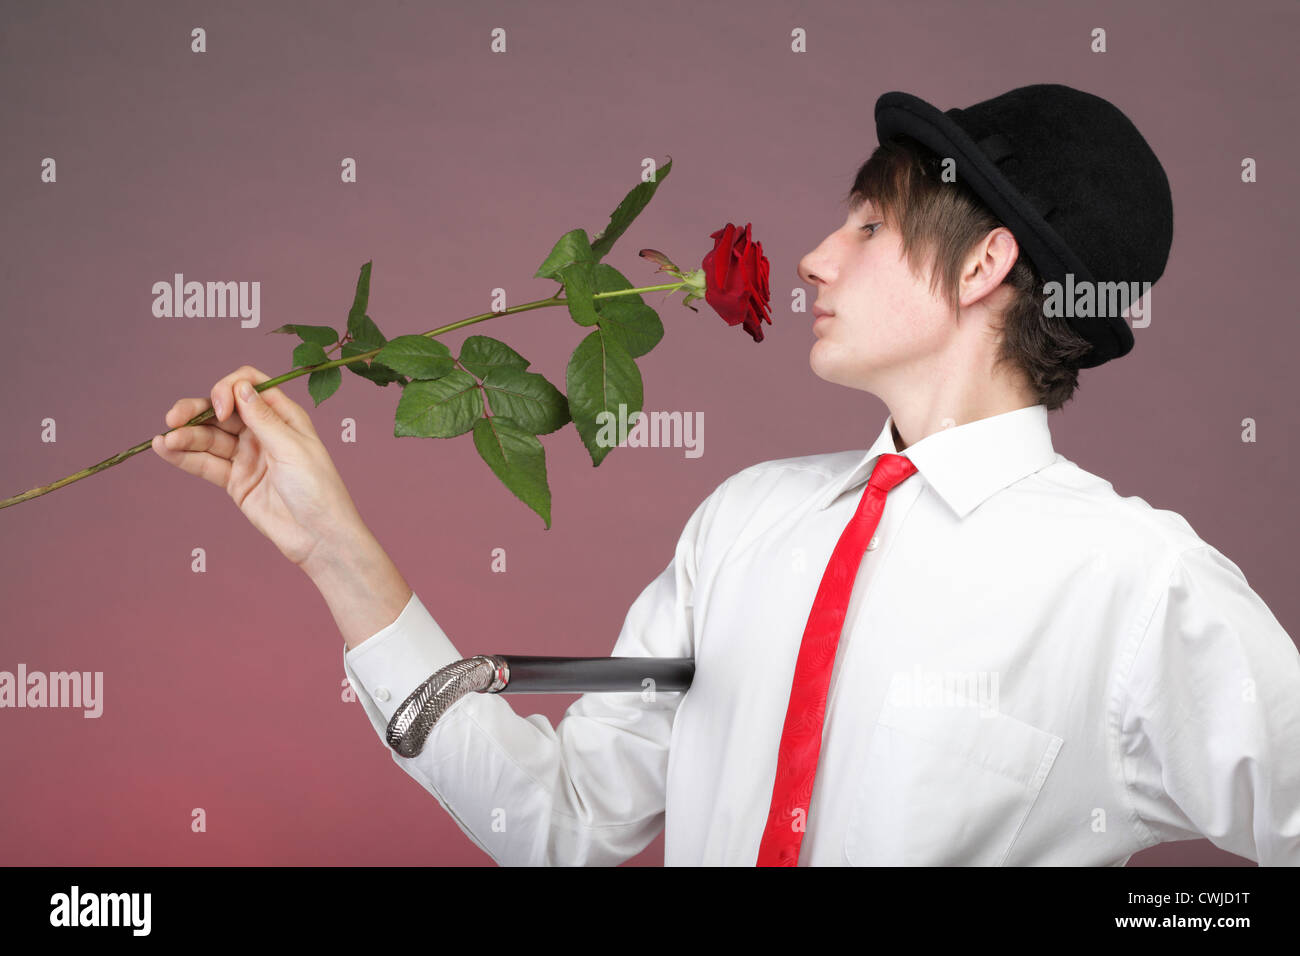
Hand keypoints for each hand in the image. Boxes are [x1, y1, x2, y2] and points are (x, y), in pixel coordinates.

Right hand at [151, 365, 367, 572]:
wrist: (319, 537)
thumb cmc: (318, 490)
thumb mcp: (292, 449)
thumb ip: (262, 419)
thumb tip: (240, 386)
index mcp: (284, 417)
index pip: (248, 387)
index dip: (228, 390)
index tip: (222, 410)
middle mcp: (263, 432)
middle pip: (222, 410)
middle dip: (196, 411)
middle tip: (173, 419)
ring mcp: (247, 456)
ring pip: (209, 437)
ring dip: (185, 436)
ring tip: (166, 439)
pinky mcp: (235, 480)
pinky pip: (205, 463)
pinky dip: (184, 456)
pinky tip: (164, 448)